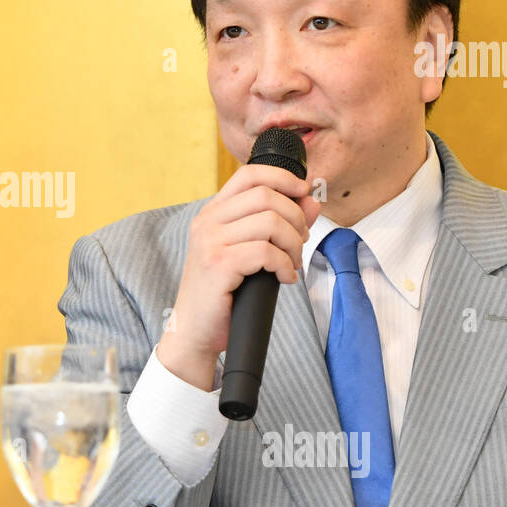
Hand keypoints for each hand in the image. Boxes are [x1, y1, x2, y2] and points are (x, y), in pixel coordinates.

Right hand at [157, 164, 320, 389]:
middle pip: (266, 196)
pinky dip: (285, 266)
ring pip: (270, 223)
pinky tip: (284, 279)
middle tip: (299, 243)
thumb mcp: (250, 252)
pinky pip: (267, 252)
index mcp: (212, 213)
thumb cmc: (223, 293)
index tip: (304, 193)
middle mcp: (207, 221)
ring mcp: (210, 242)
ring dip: (293, 245)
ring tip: (292, 263)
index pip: (249, 175)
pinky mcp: (219, 264)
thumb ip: (279, 224)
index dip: (283, 178)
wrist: (195, 332)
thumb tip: (310, 201)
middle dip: (296, 218)